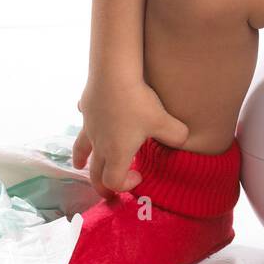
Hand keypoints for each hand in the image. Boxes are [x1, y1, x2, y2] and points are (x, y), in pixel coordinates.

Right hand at [73, 76, 189, 199]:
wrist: (113, 73)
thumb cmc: (138, 102)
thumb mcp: (164, 122)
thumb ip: (177, 136)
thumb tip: (184, 141)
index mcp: (116, 153)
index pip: (113, 182)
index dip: (125, 186)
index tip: (139, 175)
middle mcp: (99, 144)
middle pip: (94, 173)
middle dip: (101, 185)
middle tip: (107, 190)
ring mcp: (89, 126)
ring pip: (81, 149)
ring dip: (81, 160)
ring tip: (79, 165)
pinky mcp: (86, 108)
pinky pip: (83, 120)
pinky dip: (86, 125)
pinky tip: (90, 119)